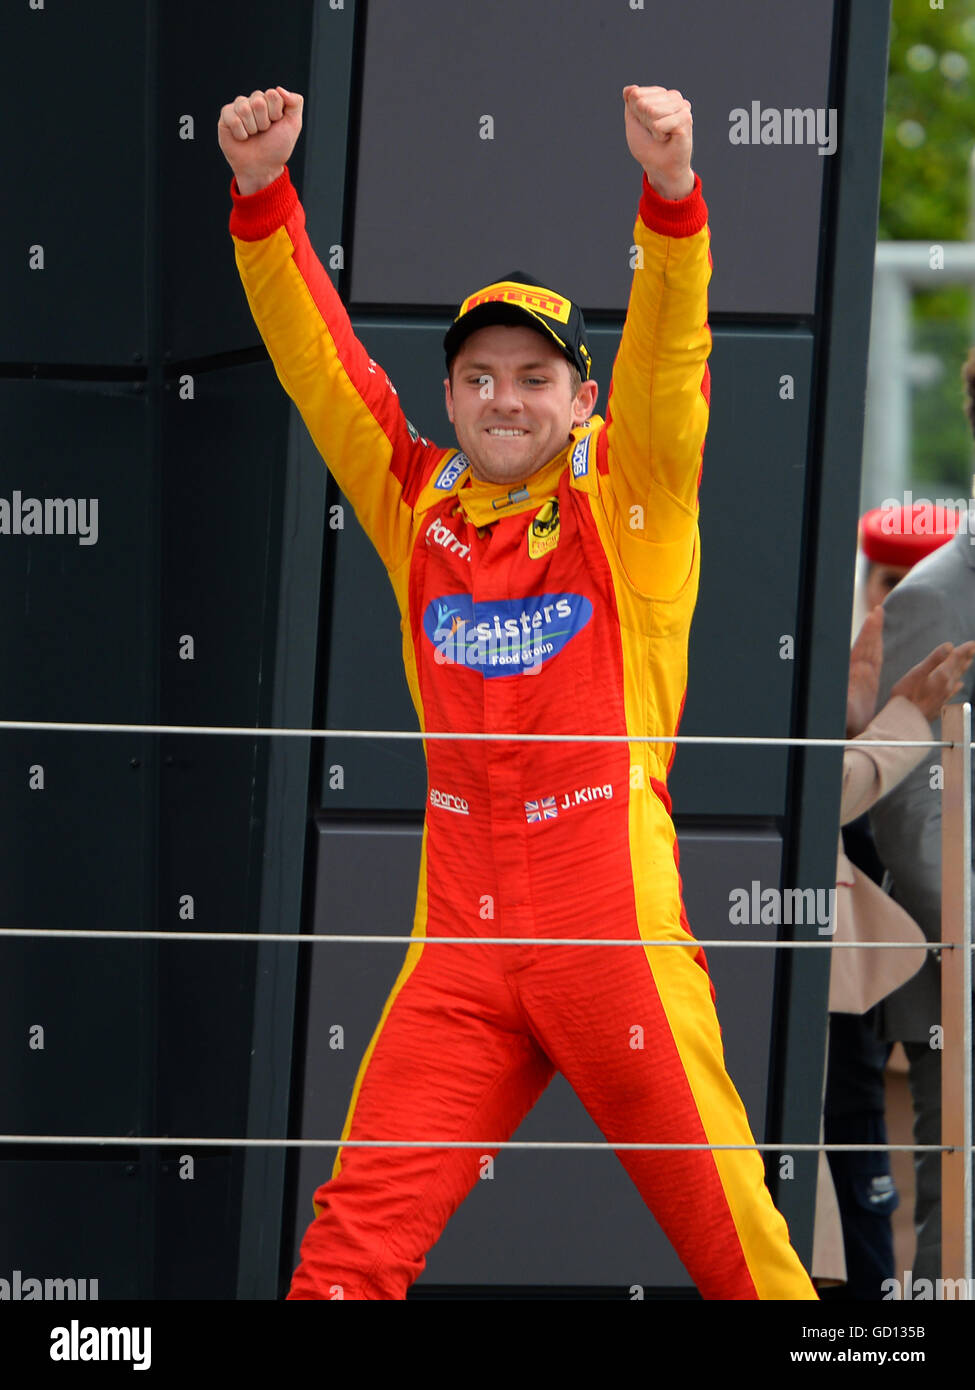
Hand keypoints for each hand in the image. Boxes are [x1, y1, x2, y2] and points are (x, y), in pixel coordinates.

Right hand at [217, 86, 303, 193]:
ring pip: (244, 108)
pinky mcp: (226, 117)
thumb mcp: (294, 125)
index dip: (276, 113)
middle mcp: (253, 101)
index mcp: (269, 101)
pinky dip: (240, 133)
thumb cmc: (276, 148)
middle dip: (263, 122)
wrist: (262, 168)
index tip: (276, 124)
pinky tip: (242, 138)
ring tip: (253, 135)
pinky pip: (233, 118)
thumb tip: (279, 88)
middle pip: (258, 100)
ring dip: (252, 128)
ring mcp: (238, 108)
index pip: (272, 94)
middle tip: (263, 132)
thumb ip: (295, 103)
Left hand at [622, 85, 693, 198]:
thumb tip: (630, 88)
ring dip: (651, 128)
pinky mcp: (685, 118)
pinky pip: (659, 124)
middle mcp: (673, 97)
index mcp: (661, 95)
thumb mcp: (633, 121)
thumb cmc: (648, 146)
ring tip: (661, 135)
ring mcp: (681, 106)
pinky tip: (667, 138)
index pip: (637, 94)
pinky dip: (658, 135)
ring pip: (651, 111)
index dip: (636, 114)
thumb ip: (630, 103)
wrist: (660, 166)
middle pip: (642, 102)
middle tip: (654, 131)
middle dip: (644, 121)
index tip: (645, 125)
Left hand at [847, 606, 882, 736]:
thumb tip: (840, 695)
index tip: (874, 615)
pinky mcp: (865, 685)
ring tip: (876, 617)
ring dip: (872, 635)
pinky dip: (874, 649)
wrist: (846, 737)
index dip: (869, 632)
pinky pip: (872, 662)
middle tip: (877, 611)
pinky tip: (875, 641)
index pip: (861, 649)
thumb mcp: (841, 713)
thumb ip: (840, 703)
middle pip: (865, 646)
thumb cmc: (842, 725)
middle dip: (871, 629)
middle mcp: (855, 674)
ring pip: (868, 652)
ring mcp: (860, 678)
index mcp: (853, 676)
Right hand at [890, 639, 974, 722]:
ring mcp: (943, 695)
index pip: (955, 659)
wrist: (904, 721)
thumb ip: (934, 659)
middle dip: (965, 658)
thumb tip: (950, 646)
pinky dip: (956, 686)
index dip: (963, 650)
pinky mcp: (939, 703)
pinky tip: (959, 686)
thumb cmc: (907, 696)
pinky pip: (952, 692)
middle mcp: (946, 685)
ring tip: (967, 662)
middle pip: (958, 668)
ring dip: (962, 669)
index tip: (972, 643)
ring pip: (956, 679)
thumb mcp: (917, 673)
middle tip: (973, 649)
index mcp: (942, 675)